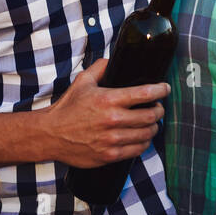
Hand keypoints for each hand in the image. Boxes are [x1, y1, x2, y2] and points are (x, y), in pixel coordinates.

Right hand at [46, 58, 167, 168]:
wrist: (50, 135)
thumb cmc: (67, 108)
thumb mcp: (82, 82)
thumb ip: (100, 68)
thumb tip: (113, 59)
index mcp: (108, 99)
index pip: (145, 93)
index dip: (160, 90)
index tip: (165, 88)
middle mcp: (112, 120)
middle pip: (150, 116)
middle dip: (159, 111)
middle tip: (158, 108)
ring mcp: (112, 139)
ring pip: (147, 134)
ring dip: (153, 127)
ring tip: (152, 123)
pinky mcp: (110, 155)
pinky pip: (137, 150)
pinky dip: (144, 143)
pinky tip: (142, 137)